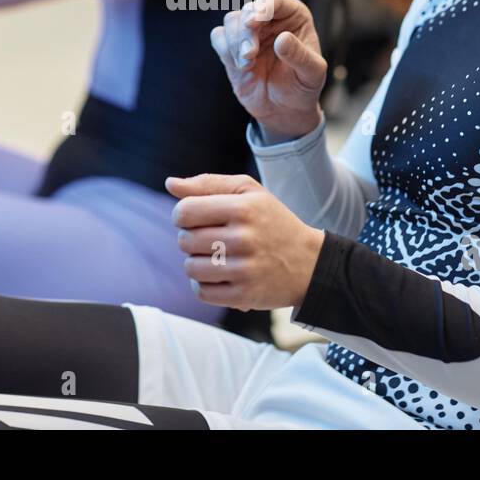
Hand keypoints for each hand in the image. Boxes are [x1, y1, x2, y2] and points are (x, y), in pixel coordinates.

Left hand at [165, 173, 324, 310]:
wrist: (309, 263)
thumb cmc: (272, 221)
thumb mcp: (248, 192)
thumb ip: (207, 184)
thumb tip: (170, 183)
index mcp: (243, 208)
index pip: (184, 211)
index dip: (183, 214)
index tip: (196, 217)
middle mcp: (244, 239)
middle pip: (185, 240)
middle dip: (192, 238)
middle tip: (213, 238)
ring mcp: (244, 270)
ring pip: (190, 268)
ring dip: (197, 262)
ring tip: (217, 257)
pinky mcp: (243, 295)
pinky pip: (202, 292)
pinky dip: (204, 284)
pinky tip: (219, 275)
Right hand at [210, 0, 325, 142]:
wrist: (284, 109)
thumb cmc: (303, 87)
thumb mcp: (312, 74)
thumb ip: (300, 56)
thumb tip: (282, 39)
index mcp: (293, 17)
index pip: (274, 0)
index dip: (263, 6)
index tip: (255, 20)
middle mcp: (270, 20)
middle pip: (249, 9)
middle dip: (246, 30)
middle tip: (250, 53)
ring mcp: (249, 32)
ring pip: (231, 20)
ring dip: (235, 42)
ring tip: (247, 63)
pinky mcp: (232, 47)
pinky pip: (218, 36)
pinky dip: (224, 49)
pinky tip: (241, 66)